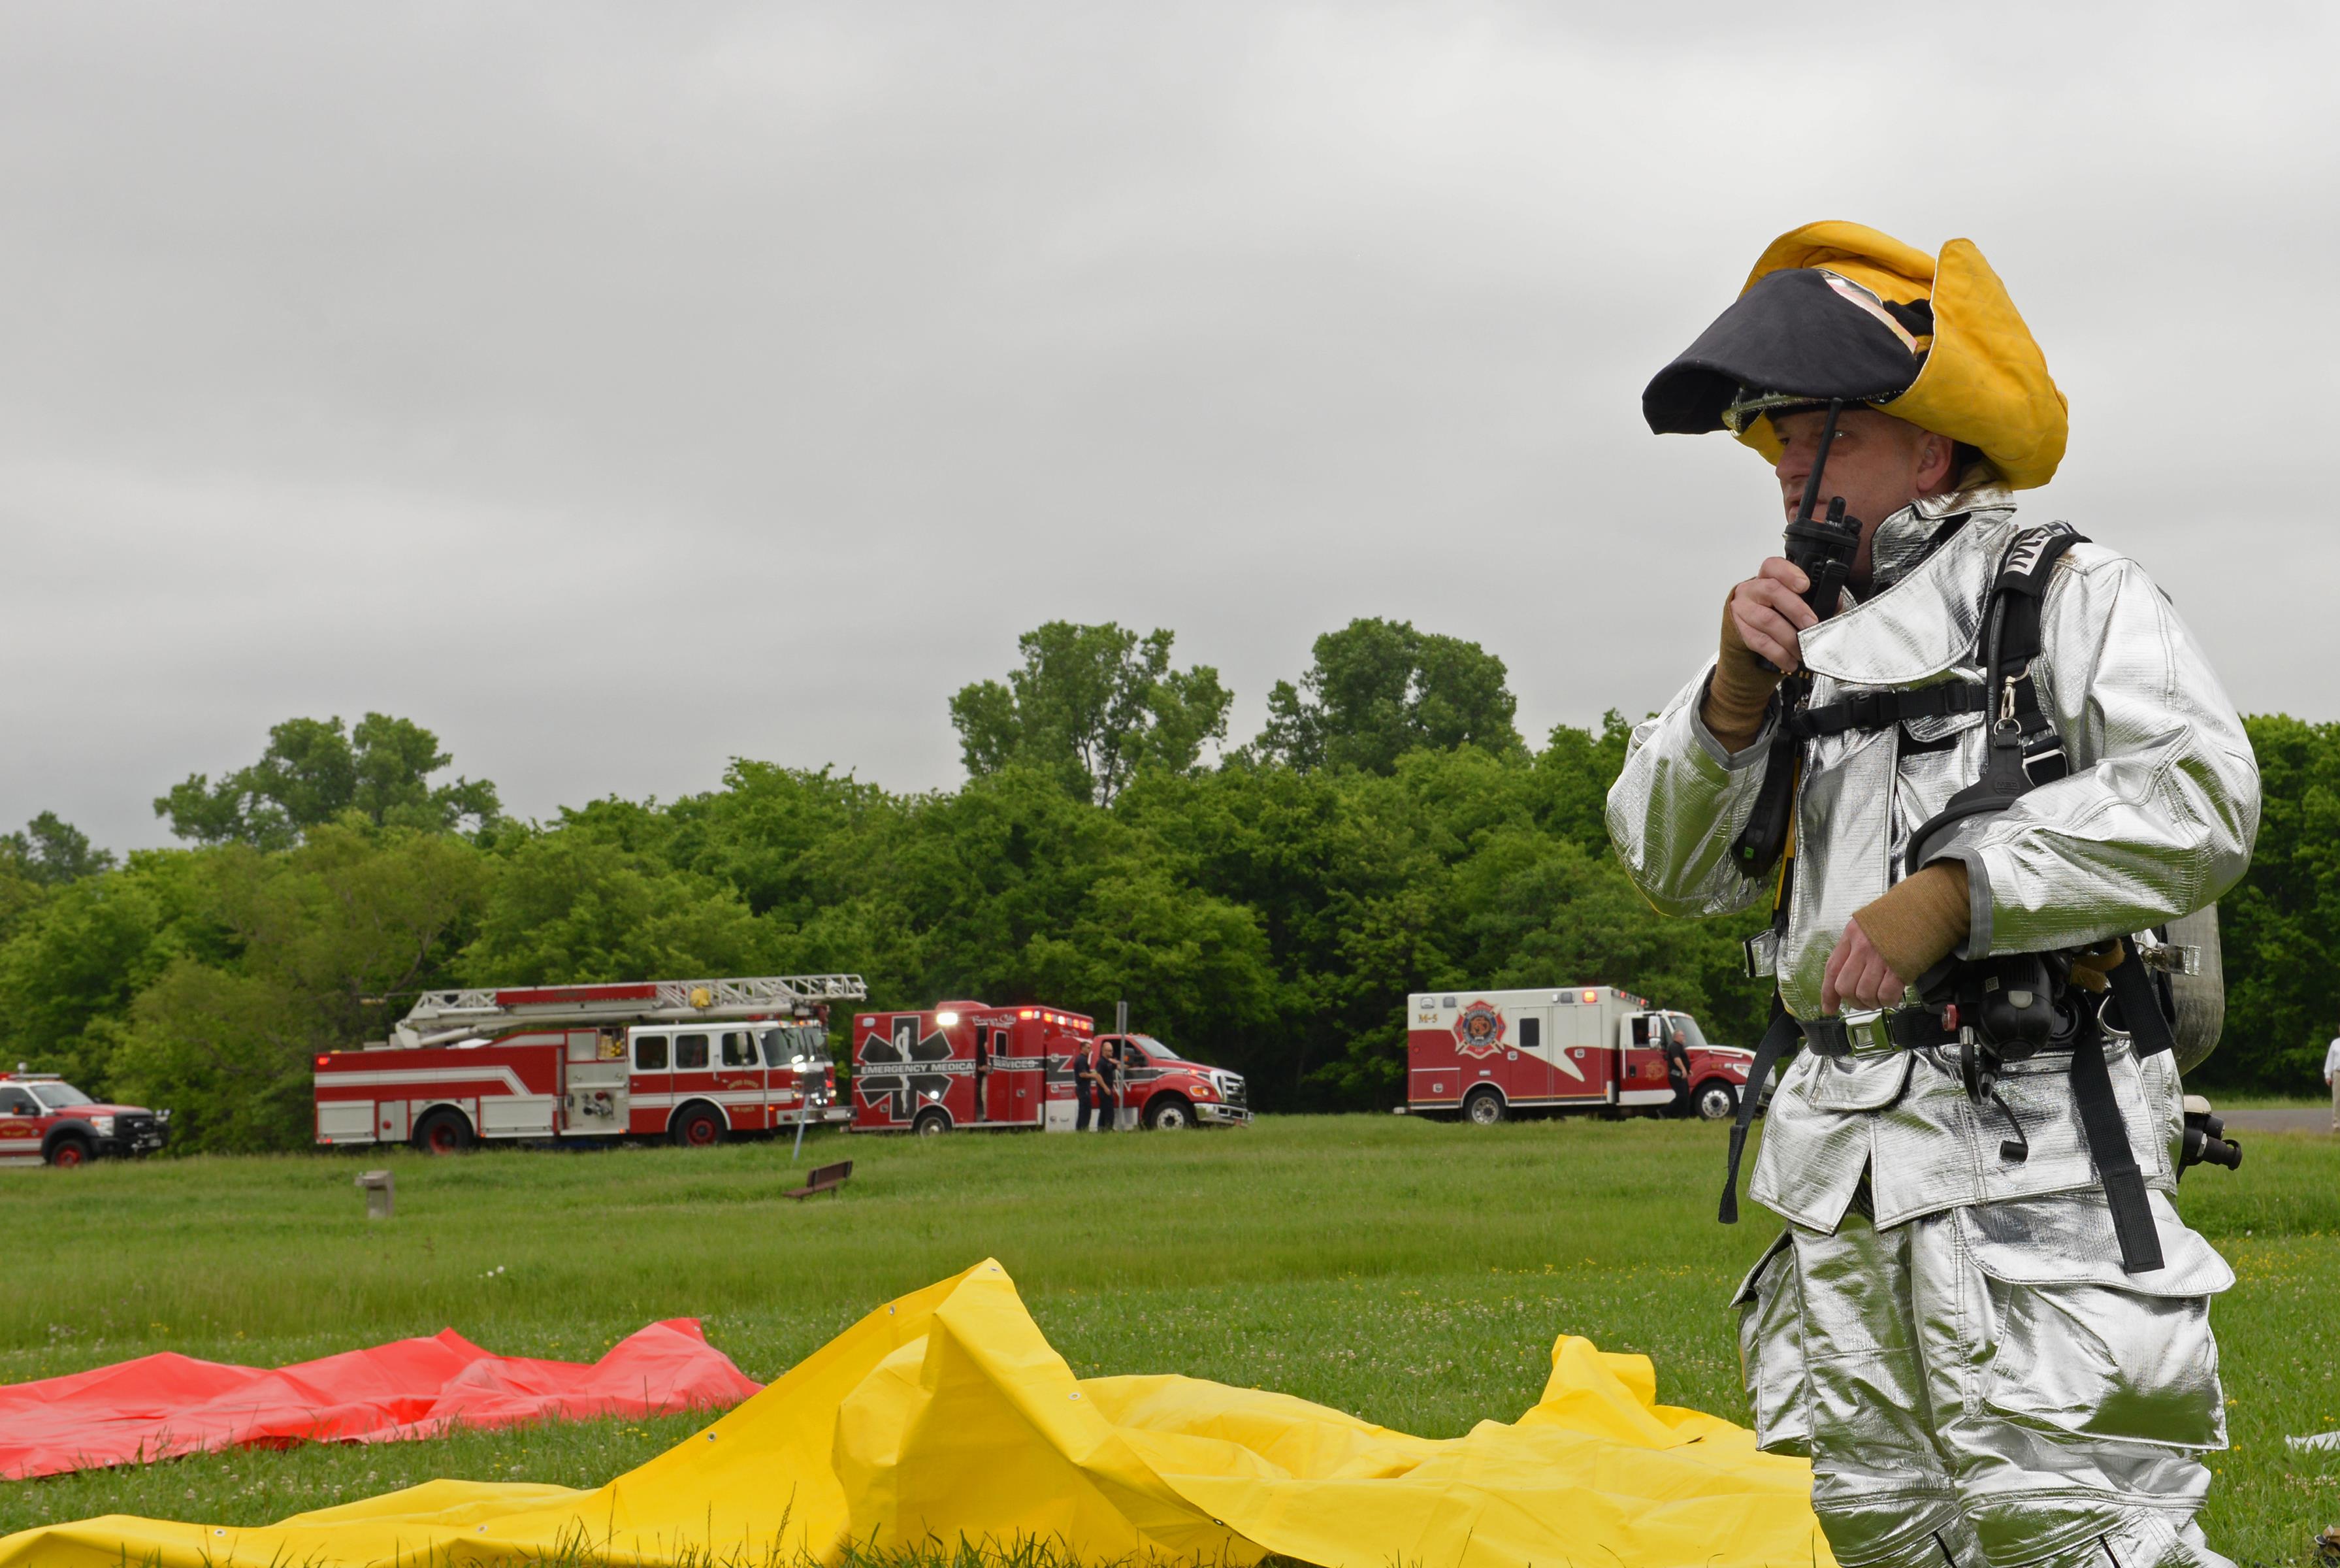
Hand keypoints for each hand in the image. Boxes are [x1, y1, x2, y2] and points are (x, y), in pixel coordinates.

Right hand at [1727, 558, 1819, 674]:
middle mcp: (1752, 589)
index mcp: (1767, 577)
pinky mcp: (1739, 630)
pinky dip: (1778, 653)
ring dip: (1789, 637)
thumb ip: (1813, 598)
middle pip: (1772, 591)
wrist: (1746, 629)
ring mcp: (1743, 609)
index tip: (1805, 585)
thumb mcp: (1791, 599)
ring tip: (1804, 648)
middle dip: (1796, 609)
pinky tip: (1790, 660)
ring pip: (1767, 620)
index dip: (1789, 573)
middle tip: (1811, 624)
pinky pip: (1760, 642)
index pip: (1773, 566)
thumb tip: (1834, 604)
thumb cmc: (1773, 611)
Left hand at [1821, 915, 1908, 1014]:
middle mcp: (1862, 946)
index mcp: (1852, 934)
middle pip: (1845, 986)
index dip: (1828, 993)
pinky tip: (1893, 996)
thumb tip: (1852, 973)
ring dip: (1872, 1003)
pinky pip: (1885, 994)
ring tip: (1880, 999)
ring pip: (1864, 993)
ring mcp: (1880, 956)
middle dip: (1853, 1001)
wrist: (1930, 903)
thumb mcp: (1871, 924)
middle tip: (1863, 1002)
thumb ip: (1858, 946)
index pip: (1832, 969)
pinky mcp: (1900, 966)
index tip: (1829, 1007)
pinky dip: (1888, 1001)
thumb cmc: (1904, 913)